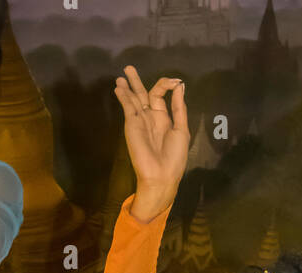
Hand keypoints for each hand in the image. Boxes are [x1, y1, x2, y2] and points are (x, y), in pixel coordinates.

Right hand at [114, 66, 188, 216]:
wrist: (161, 175)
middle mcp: (150, 118)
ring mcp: (140, 121)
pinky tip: (120, 88)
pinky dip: (124, 96)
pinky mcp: (132, 125)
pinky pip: (128, 107)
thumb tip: (180, 86)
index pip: (160, 96)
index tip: (175, 81)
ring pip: (133, 99)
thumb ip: (179, 108)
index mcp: (164, 119)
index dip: (166, 85)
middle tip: (128, 68)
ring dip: (127, 87)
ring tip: (122, 75)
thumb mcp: (181, 130)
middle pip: (142, 95)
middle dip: (136, 82)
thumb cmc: (175, 157)